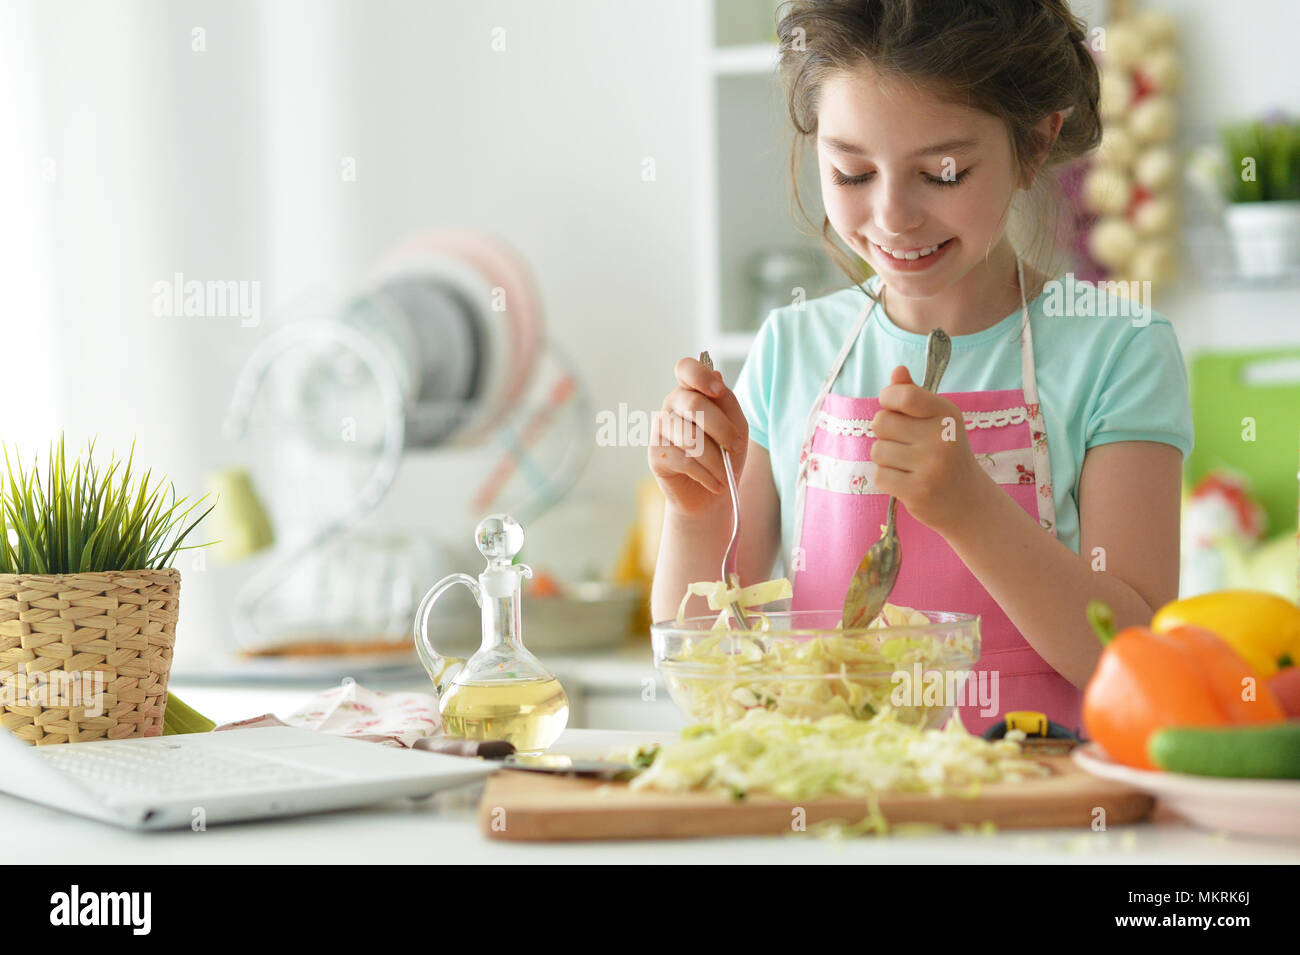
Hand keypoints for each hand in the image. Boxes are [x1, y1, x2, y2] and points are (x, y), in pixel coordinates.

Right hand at [648, 356, 748, 517]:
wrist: (711, 493)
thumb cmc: (724, 455)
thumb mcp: (736, 426)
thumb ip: (728, 402)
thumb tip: (717, 375)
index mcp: (690, 391)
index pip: (685, 369)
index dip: (700, 376)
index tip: (718, 391)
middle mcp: (671, 405)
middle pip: (694, 404)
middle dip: (722, 428)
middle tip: (737, 447)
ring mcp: (660, 429)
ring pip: (690, 437)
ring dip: (716, 460)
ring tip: (726, 475)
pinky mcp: (655, 455)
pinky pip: (684, 461)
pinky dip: (707, 475)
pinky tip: (716, 483)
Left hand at [869, 365, 988, 532]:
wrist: (969, 502)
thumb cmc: (947, 455)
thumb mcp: (938, 421)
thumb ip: (914, 395)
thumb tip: (897, 370)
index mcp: (947, 414)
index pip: (903, 395)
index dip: (887, 399)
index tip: (893, 408)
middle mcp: (941, 437)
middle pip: (881, 422)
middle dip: (885, 433)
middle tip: (905, 444)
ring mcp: (930, 466)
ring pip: (878, 451)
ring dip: (886, 459)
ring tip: (908, 465)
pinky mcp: (918, 492)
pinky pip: (880, 475)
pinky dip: (888, 479)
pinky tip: (907, 481)